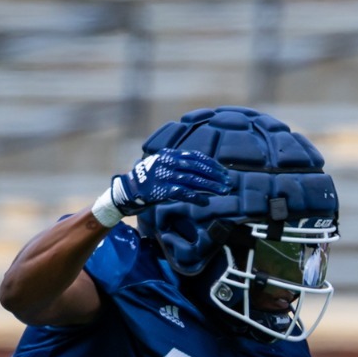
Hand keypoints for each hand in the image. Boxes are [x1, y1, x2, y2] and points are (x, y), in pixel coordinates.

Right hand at [96, 148, 231, 222]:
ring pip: (193, 180)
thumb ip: (180, 166)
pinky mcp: (162, 189)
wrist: (128, 189)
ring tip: (223, 192)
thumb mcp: (164, 166)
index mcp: (170, 155)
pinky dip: (196, 197)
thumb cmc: (150, 179)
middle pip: (197, 167)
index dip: (212, 165)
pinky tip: (206, 201)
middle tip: (228, 183)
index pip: (196, 157)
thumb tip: (203, 172)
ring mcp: (165, 175)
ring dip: (210, 186)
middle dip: (215, 175)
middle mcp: (168, 162)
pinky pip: (183, 193)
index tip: (224, 172)